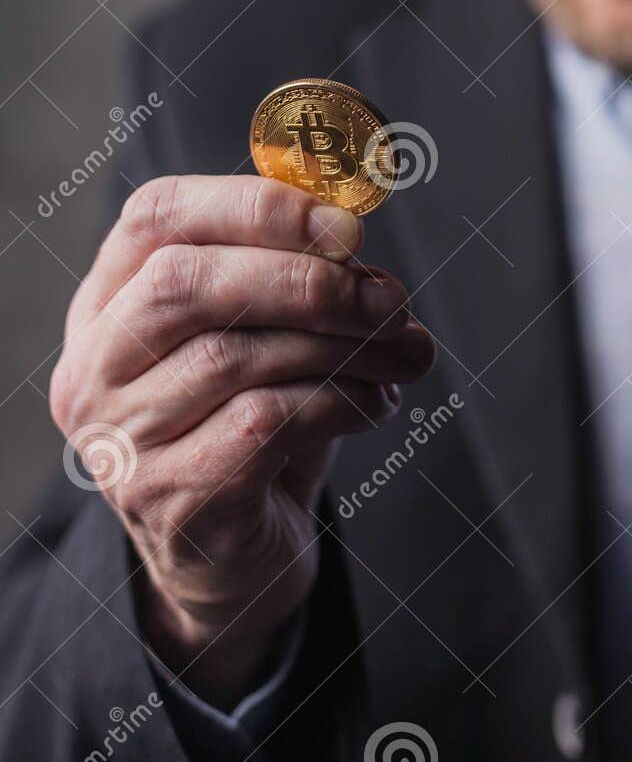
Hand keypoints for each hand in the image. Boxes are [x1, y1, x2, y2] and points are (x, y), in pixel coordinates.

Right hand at [49, 174, 434, 705]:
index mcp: (110, 297)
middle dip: (305, 281)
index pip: (157, 216)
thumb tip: (357, 238)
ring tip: (405, 353)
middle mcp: (96, 364)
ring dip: (343, 348)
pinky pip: (261, 425)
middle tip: (388, 301)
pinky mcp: (167, 498)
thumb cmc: (251, 420)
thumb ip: (296, 276)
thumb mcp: (265, 334)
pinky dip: (338, 403)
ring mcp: (121, 438)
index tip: (345, 225)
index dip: (254, 206)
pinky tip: (376, 403)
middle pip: (184, 285)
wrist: (234, 555)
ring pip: (232, 358)